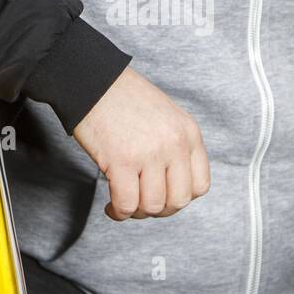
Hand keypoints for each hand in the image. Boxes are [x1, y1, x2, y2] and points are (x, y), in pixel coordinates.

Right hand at [72, 66, 210, 220]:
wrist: (93, 81)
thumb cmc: (124, 100)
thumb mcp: (166, 118)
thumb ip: (175, 147)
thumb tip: (171, 186)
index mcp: (189, 133)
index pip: (200, 186)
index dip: (179, 198)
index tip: (162, 196)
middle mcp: (174, 144)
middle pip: (178, 201)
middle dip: (158, 211)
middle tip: (140, 203)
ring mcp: (150, 152)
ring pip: (152, 206)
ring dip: (136, 212)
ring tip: (123, 204)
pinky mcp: (122, 160)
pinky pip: (126, 204)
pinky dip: (118, 212)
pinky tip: (110, 207)